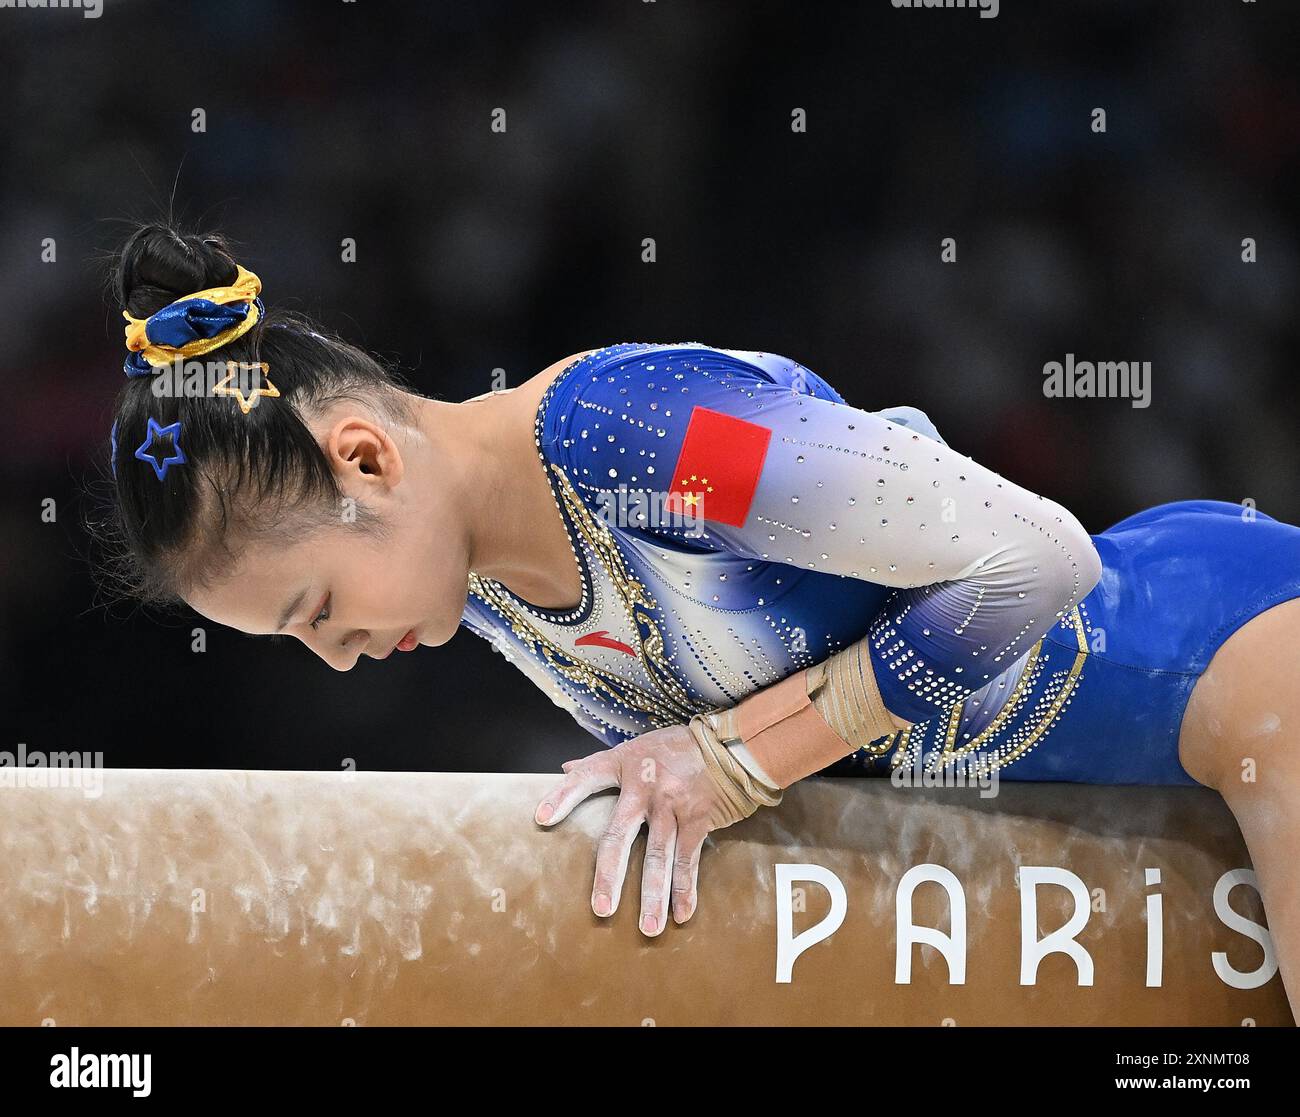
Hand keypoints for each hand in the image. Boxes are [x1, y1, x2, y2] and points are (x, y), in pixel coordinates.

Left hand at [534, 724, 753, 935]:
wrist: (730, 746)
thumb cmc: (677, 747)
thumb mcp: (636, 747)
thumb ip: (601, 761)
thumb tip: (565, 767)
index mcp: (624, 764)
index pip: (586, 778)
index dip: (562, 796)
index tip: (541, 819)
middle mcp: (645, 786)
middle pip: (620, 836)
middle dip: (610, 875)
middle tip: (602, 909)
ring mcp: (672, 805)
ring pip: (658, 856)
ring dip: (654, 895)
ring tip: (648, 927)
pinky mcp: (698, 819)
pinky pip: (688, 859)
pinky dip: (685, 889)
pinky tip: (681, 914)